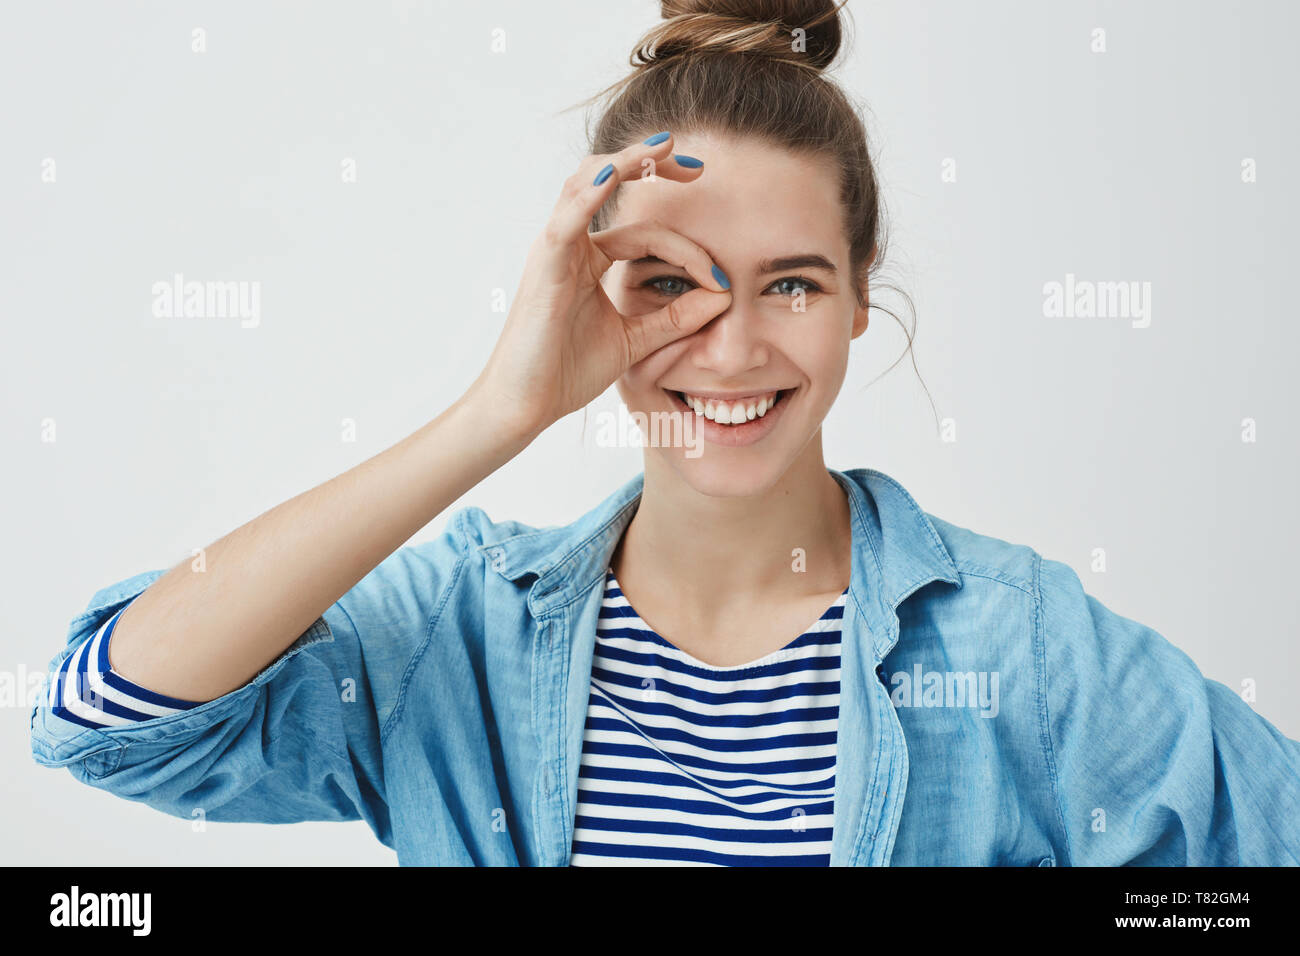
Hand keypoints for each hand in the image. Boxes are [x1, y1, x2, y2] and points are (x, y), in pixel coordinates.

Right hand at [467, 132, 730, 438]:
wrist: (525, 405)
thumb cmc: (566, 372)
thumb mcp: (636, 341)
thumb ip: (675, 318)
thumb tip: (722, 295)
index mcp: (589, 261)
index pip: (647, 235)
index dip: (689, 251)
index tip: (721, 280)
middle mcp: (570, 246)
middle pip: (612, 185)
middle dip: (653, 166)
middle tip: (697, 166)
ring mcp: (555, 250)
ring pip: (588, 184)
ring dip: (627, 160)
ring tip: (665, 147)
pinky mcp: (545, 265)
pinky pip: (568, 217)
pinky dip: (592, 191)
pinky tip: (616, 171)